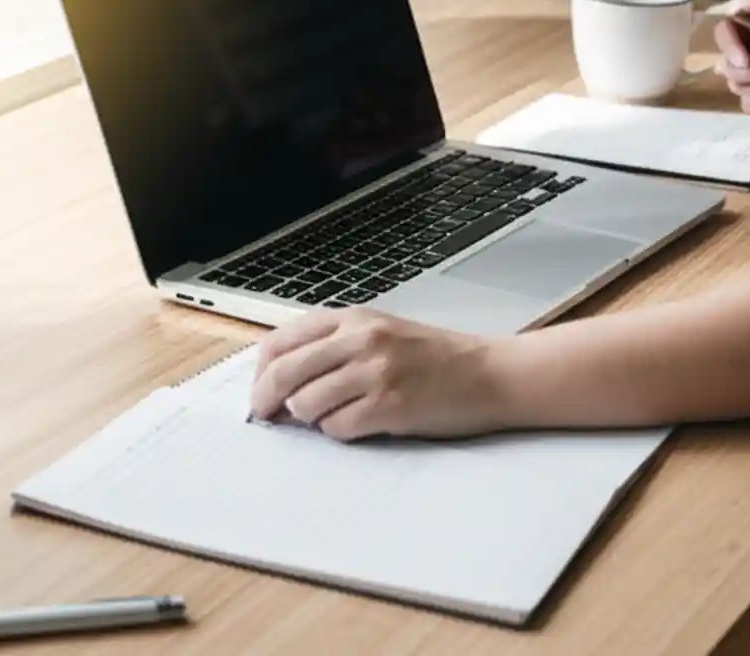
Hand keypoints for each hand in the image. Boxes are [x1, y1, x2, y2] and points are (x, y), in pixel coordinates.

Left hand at [250, 308, 502, 440]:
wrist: (489, 373)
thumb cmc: (434, 357)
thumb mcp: (380, 332)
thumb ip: (334, 345)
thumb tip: (282, 379)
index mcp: (353, 318)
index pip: (280, 341)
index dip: (260, 372)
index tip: (260, 391)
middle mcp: (361, 339)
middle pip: (283, 373)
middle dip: (267, 400)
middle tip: (267, 416)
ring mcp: (376, 372)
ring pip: (306, 403)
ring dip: (311, 418)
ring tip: (334, 415)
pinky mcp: (390, 405)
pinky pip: (338, 428)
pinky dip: (340, 432)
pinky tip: (361, 424)